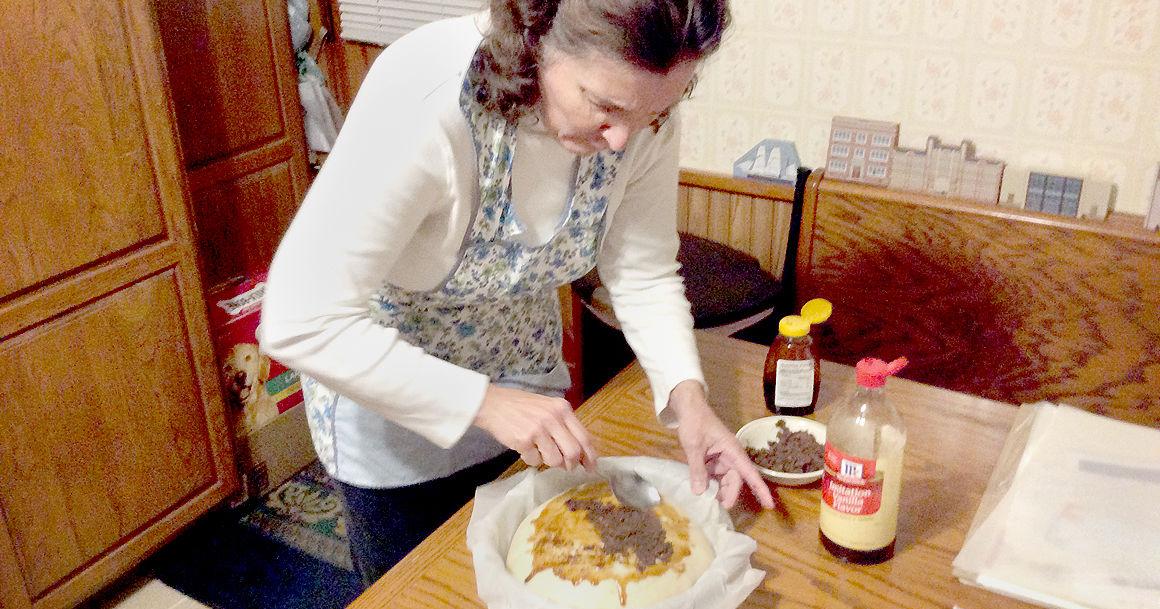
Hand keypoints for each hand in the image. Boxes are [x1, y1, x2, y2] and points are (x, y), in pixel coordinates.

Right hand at [473, 384, 598, 470]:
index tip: (591, 467)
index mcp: (562, 409)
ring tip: (539, 451)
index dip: (590, 455)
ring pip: (555, 460)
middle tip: (567, 468)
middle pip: (573, 452)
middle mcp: (553, 418)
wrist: (493, 403)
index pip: (584, 437)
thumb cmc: (521, 406)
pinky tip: (525, 448)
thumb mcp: (548, 407)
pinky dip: (531, 459)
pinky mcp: (524, 440)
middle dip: (571, 464)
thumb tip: (580, 452)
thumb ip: (564, 425)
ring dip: (549, 462)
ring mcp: (538, 429)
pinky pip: (535, 461)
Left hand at [669, 380, 774, 509]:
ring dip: (718, 491)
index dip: (760, 490)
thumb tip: (700, 492)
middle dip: (729, 494)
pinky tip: (701, 491)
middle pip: (735, 480)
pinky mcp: (712, 461)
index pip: (750, 473)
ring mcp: (721, 459)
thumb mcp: (694, 446)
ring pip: (724, 481)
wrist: (688, 408)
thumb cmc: (695, 422)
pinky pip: (714, 477)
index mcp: (732, 450)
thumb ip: (697, 469)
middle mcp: (730, 456)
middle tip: (718, 507)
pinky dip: (709, 485)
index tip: (769, 505)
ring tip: (708, 501)